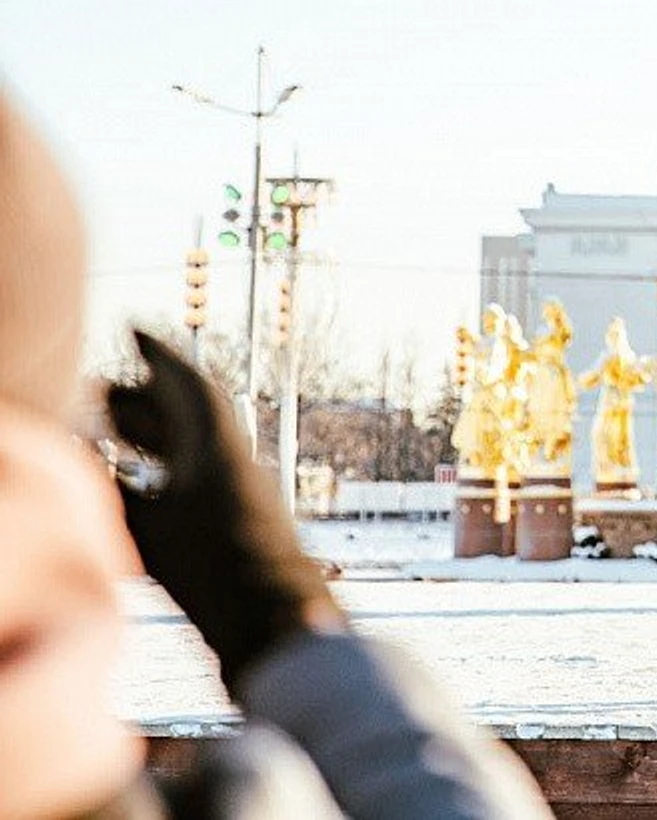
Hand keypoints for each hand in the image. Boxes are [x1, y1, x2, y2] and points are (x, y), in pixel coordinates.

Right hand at [107, 331, 341, 691]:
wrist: (280, 626)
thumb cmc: (218, 577)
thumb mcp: (151, 529)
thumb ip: (113, 489)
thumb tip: (77, 455)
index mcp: (221, 449)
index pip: (189, 385)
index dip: (160, 354)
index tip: (132, 328)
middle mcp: (237, 463)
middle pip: (189, 417)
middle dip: (144, 398)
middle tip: (103, 385)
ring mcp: (243, 493)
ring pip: (193, 450)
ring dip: (152, 433)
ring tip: (108, 423)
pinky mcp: (243, 526)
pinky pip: (198, 482)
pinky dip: (162, 472)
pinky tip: (134, 485)